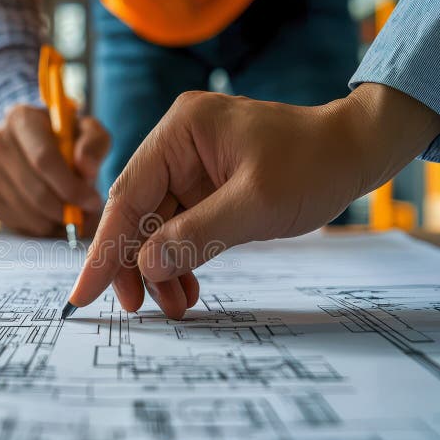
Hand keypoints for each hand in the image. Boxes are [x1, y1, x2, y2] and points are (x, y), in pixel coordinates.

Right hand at [0, 105, 109, 235]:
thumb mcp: (89, 132)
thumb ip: (95, 144)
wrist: (37, 146)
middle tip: (85, 214)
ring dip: (55, 221)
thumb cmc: (68, 139)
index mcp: (22, 118)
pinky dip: (41, 227)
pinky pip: (17, 223)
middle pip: (35, 190)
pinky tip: (53, 216)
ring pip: (27, 211)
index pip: (43, 159)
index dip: (70, 186)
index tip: (92, 201)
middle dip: (66, 210)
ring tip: (72, 214)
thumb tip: (86, 169)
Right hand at [69, 84, 439, 318]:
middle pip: (137, 212)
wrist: (356, 151)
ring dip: (160, 268)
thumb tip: (145, 267)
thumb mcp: (256, 204)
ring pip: (156, 226)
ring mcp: (190, 166)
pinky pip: (180, 228)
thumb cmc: (314, 164)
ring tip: (175, 306)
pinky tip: (187, 288)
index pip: (128, 195)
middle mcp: (177, 144)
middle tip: (136, 307)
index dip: (105, 247)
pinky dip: (180, 259)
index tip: (83, 292)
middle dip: (134, 263)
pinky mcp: (205, 186)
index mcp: (181, 131)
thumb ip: (197, 236)